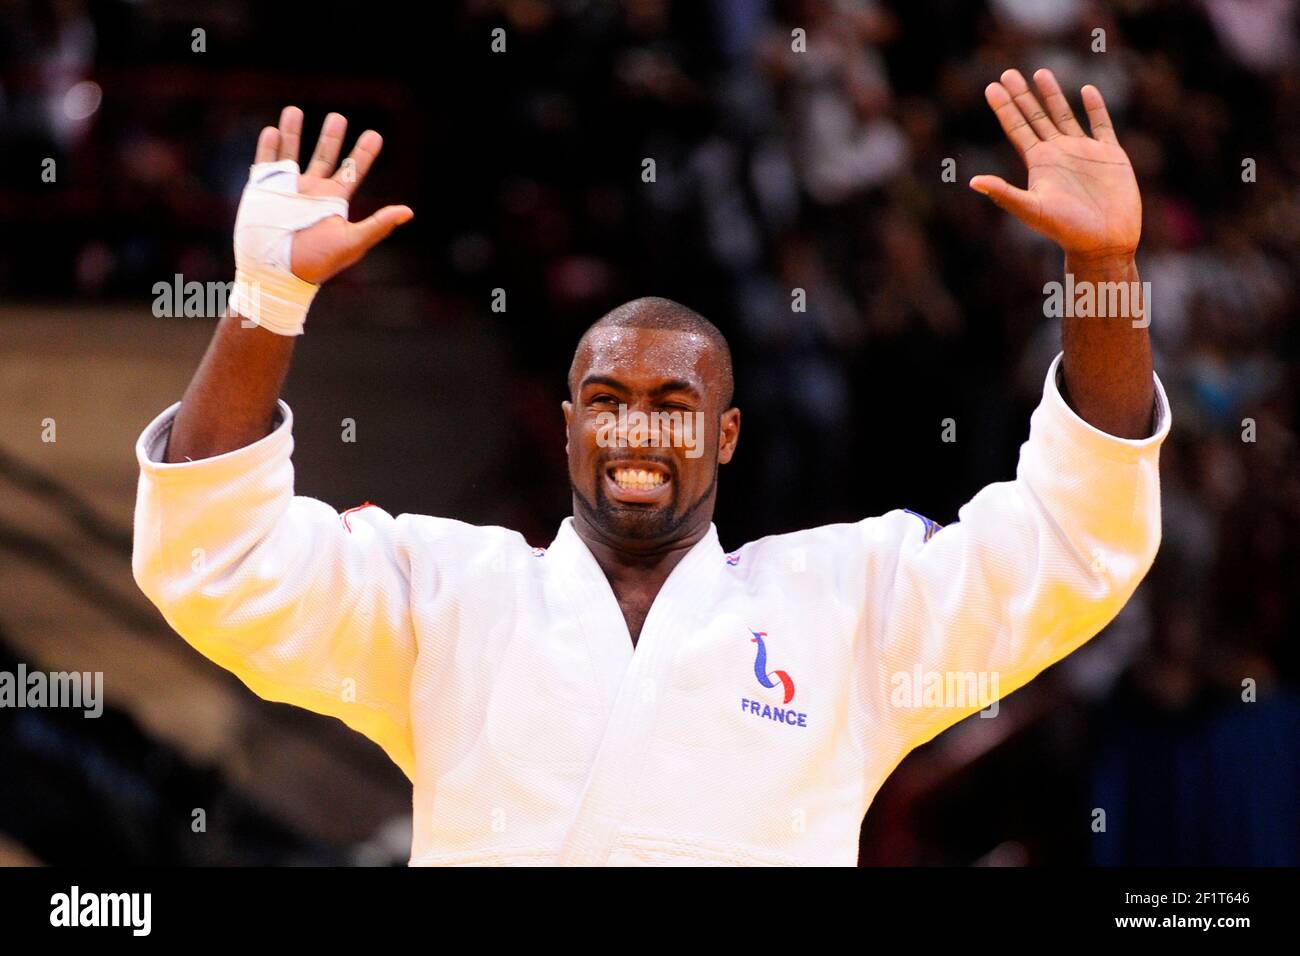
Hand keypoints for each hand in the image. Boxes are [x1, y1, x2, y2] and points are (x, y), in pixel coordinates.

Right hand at [254, 106, 413, 283]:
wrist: (277, 272)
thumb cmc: (316, 262)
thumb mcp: (351, 242)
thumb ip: (378, 225)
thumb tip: (408, 211)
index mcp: (334, 201)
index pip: (352, 171)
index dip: (363, 153)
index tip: (375, 135)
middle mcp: (312, 192)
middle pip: (325, 157)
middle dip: (332, 137)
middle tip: (338, 116)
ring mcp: (287, 190)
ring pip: (292, 153)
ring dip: (294, 132)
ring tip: (295, 110)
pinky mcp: (263, 191)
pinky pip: (266, 163)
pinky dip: (269, 146)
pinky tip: (273, 131)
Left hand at [970, 69, 1139, 264]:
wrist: (1104, 242)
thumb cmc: (1065, 230)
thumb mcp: (1031, 209)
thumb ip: (1004, 193)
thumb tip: (973, 181)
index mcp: (1039, 163)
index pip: (1017, 128)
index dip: (1004, 108)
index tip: (991, 87)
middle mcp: (1058, 154)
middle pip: (1035, 117)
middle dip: (1022, 95)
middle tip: (1008, 73)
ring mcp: (1084, 153)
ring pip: (1064, 116)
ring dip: (1052, 96)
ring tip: (1040, 73)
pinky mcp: (1110, 155)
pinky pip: (1101, 125)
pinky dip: (1096, 108)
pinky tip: (1087, 91)